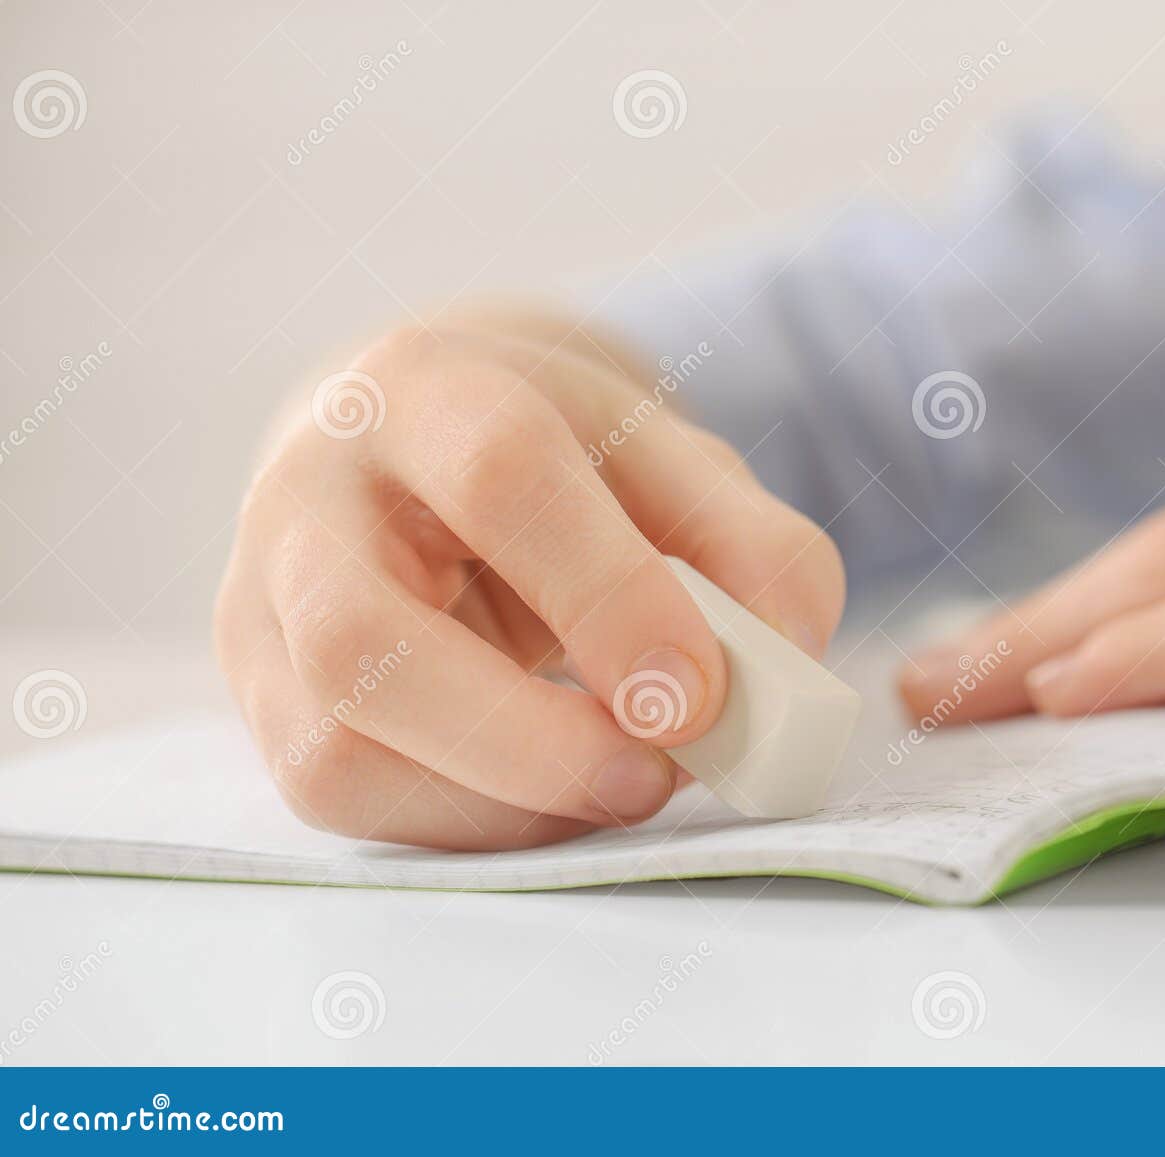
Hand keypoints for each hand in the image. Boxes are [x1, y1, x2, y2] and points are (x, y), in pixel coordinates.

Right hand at [214, 310, 843, 848]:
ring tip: (616, 784)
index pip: (499, 477)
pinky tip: (552, 795)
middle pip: (362, 643)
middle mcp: (309, 498)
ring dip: (502, 805)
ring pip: (336, 752)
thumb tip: (784, 673)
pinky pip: (346, 801)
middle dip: (528, 742)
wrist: (424, 449)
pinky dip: (470, 825)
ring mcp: (260, 610)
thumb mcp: (669, 461)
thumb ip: (750, 548)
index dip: (609, 596)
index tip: (699, 695)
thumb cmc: (559, 459)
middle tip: (653, 775)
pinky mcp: (261, 701)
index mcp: (426, 390)